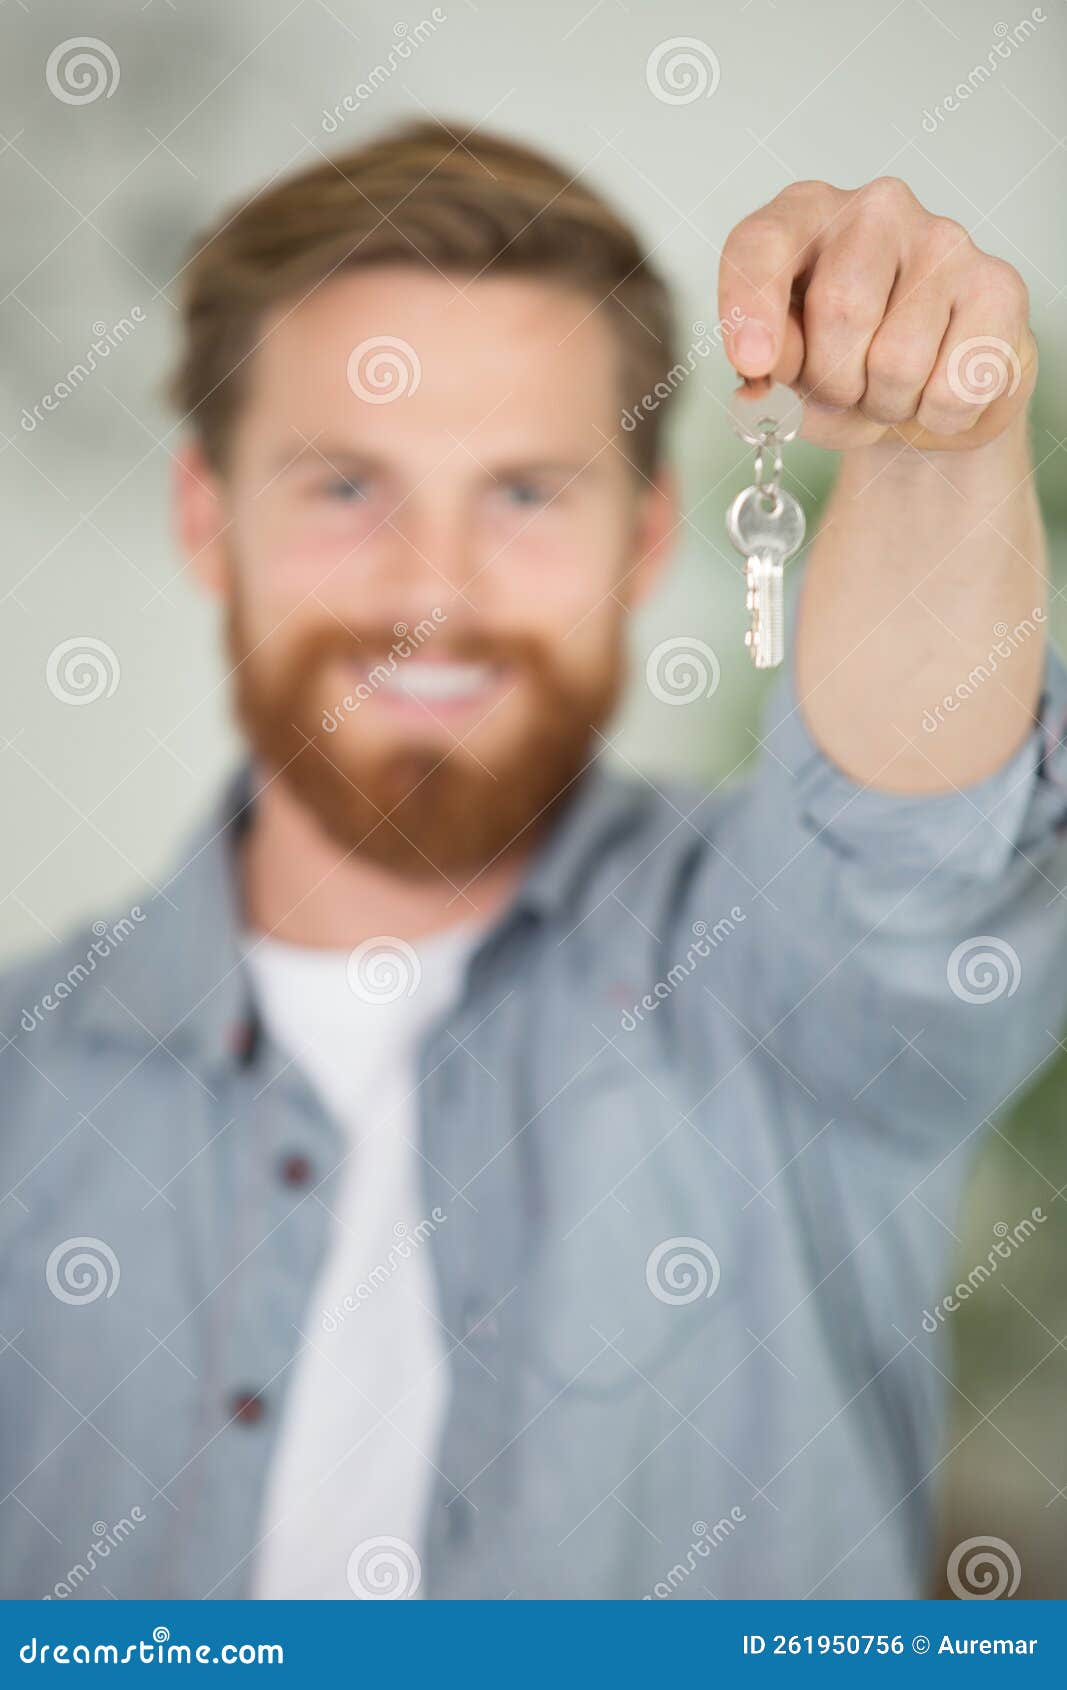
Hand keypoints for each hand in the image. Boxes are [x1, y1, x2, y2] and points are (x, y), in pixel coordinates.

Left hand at [718, 176, 1035, 452]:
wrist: (931, 383)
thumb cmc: (846, 361)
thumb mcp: (788, 365)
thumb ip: (768, 366)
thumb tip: (761, 373)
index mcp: (800, 217)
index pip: (762, 246)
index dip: (753, 307)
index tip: (755, 364)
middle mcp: (874, 211)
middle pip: (841, 312)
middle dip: (832, 383)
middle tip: (842, 388)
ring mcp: (943, 240)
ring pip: (898, 360)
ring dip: (885, 405)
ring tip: (889, 387)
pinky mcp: (999, 285)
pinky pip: (957, 385)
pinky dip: (938, 416)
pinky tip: (935, 390)